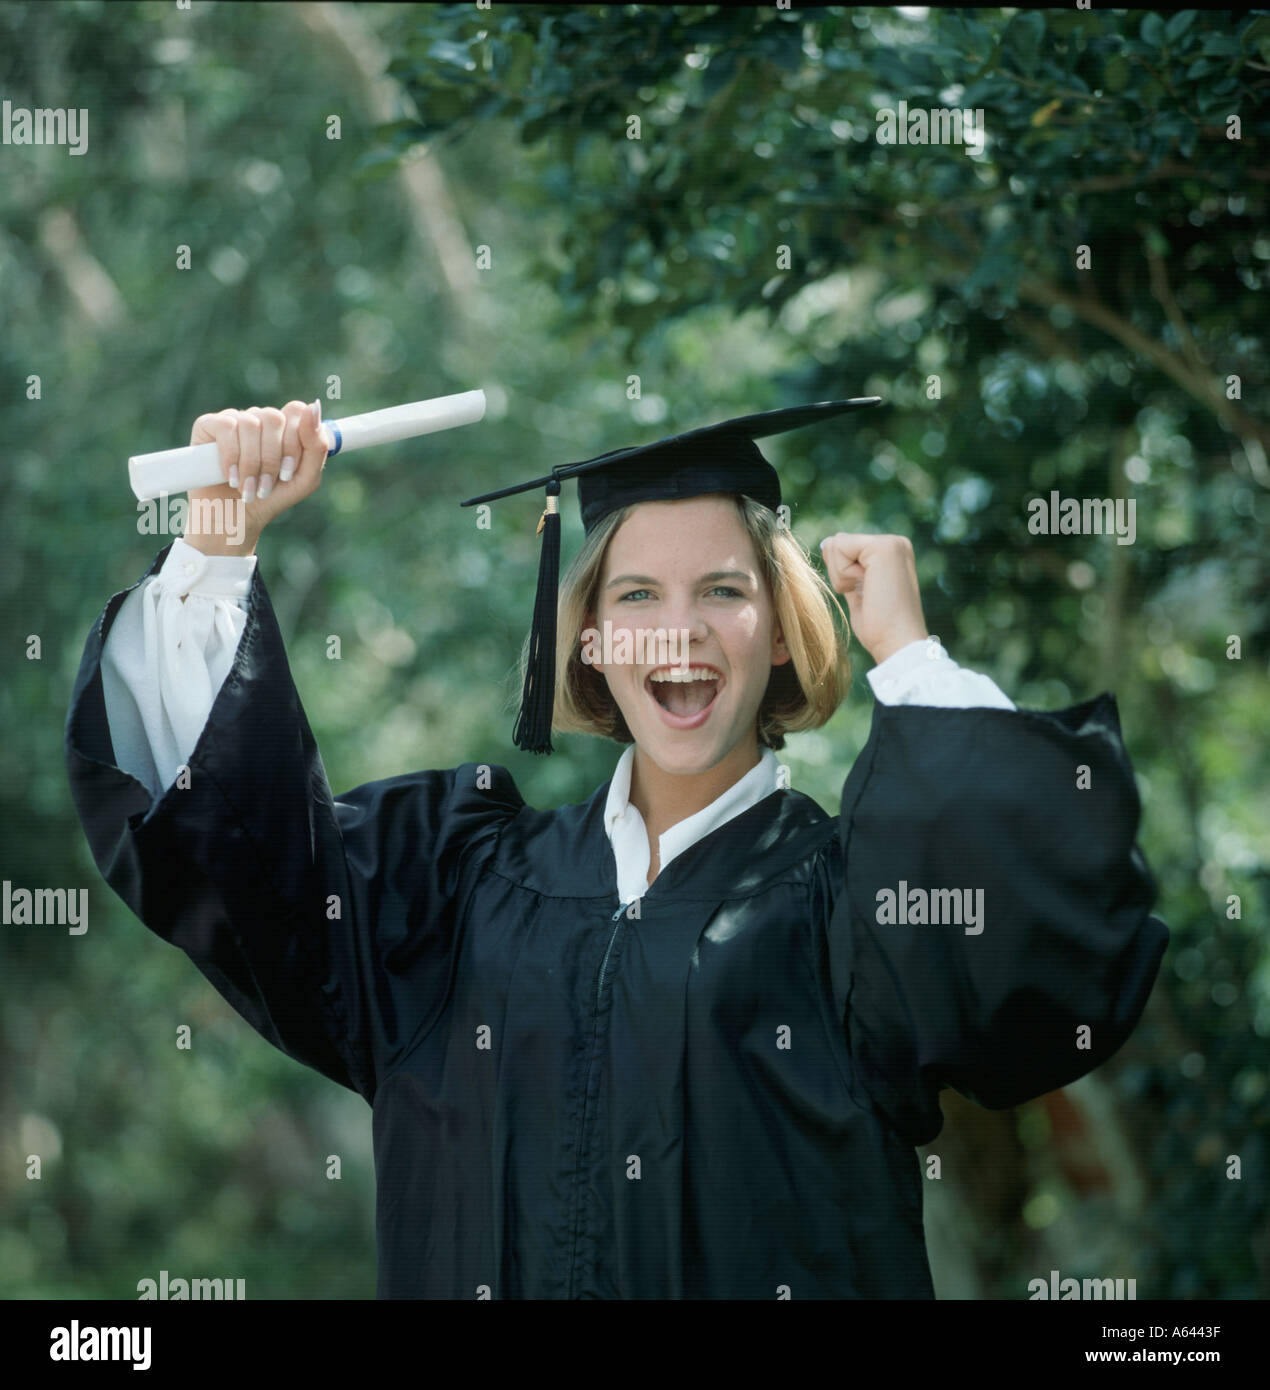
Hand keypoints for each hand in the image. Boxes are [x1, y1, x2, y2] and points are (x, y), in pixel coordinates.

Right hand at [185, 400, 328, 551]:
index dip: (294, 442)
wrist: (235, 518)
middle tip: (265, 486)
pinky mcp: (209, 425)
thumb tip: (313, 406)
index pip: (297, 411)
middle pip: (274, 418)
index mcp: (285, 427)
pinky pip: (226, 427)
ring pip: (251, 424)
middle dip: (272, 458)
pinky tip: (230, 476)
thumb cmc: (272, 498)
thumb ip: (317, 445)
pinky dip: (231, 456)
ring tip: (247, 488)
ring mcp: (235, 419)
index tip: (287, 474)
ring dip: (251, 463)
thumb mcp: (305, 478)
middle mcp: (260, 419)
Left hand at [819, 532, 927, 665]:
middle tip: (868, 595)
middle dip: (840, 574)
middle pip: (837, 543)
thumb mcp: (857, 590)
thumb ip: (846, 567)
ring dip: (842, 577)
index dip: (842, 576)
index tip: (868, 595)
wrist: (897, 644)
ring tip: (869, 593)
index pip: (843, 547)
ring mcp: (892, 543)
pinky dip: (843, 575)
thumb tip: (827, 542)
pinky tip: (867, 589)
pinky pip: (839, 549)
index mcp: (892, 552)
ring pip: (836, 545)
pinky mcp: (884, 548)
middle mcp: (895, 543)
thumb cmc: (879, 627)